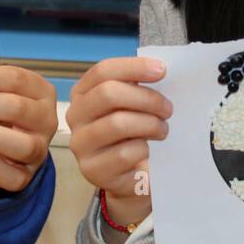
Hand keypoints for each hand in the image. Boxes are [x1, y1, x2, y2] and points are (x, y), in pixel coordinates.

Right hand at [66, 57, 170, 223]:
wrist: (130, 176)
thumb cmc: (132, 133)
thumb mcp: (133, 106)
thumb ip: (138, 87)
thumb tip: (159, 70)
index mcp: (83, 93)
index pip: (103, 71)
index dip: (133, 67)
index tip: (162, 71)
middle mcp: (75, 115)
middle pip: (108, 94)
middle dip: (146, 98)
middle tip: (168, 108)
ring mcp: (80, 143)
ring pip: (117, 123)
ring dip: (150, 124)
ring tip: (162, 130)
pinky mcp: (92, 169)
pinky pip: (124, 153)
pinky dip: (143, 149)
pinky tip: (147, 151)